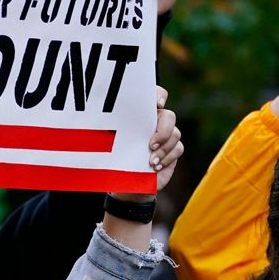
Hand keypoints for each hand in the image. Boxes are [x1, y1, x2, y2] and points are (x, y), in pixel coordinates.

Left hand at [113, 86, 182, 201]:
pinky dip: (167, 158)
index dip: (159, 95)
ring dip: (164, 149)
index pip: (155, 95)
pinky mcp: (173, 150)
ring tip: (150, 162)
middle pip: (169, 116)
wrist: (128, 184)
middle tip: (151, 145)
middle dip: (163, 130)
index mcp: (140, 115)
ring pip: (175, 133)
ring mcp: (166, 136)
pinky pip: (178, 148)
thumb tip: (101, 124)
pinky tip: (155, 167)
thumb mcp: (110, 146)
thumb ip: (114, 133)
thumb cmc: (117, 161)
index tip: (157, 105)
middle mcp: (155, 122)